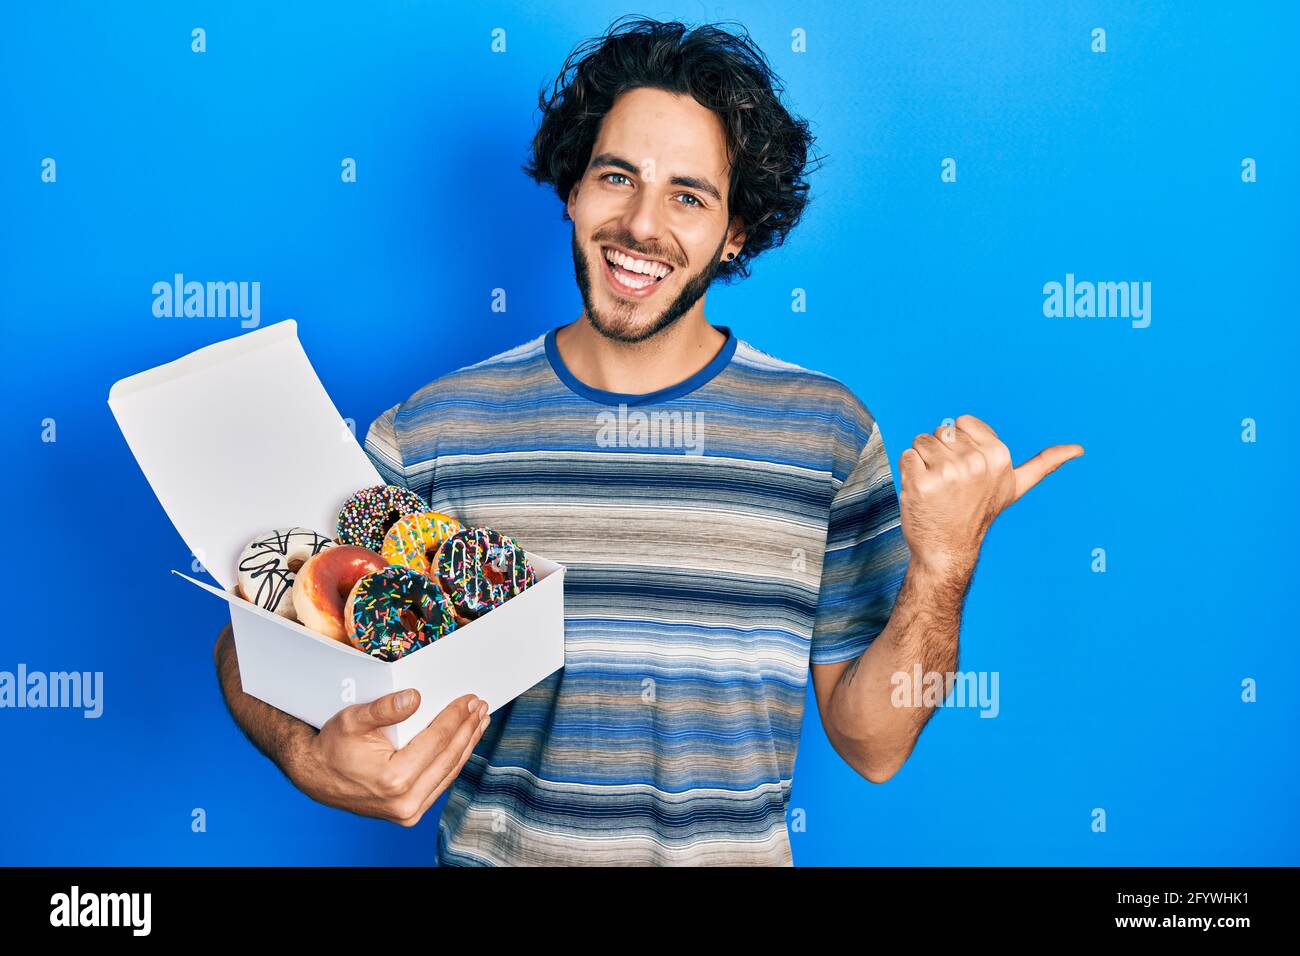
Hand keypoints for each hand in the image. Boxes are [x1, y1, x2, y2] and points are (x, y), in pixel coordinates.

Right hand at [293, 690, 489, 826]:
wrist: (317, 776)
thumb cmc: (333, 746)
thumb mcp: (353, 720)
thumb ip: (384, 709)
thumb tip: (414, 697)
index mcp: (393, 780)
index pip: (437, 741)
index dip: (456, 717)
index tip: (470, 699)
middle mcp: (404, 802)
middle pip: (449, 757)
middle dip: (467, 729)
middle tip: (480, 706)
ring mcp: (409, 812)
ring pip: (449, 772)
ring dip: (466, 744)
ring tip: (479, 721)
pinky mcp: (410, 813)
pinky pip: (440, 782)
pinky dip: (454, 760)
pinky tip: (463, 742)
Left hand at [898, 414, 1082, 579]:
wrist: (949, 549)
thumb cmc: (978, 513)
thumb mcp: (1015, 486)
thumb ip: (1044, 464)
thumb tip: (1078, 449)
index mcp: (999, 455)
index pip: (962, 421)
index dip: (960, 443)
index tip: (967, 469)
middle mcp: (976, 462)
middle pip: (941, 430)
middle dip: (941, 452)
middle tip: (951, 482)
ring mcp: (948, 473)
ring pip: (922, 440)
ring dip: (923, 461)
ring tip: (937, 487)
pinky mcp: (921, 482)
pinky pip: (907, 456)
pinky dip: (909, 471)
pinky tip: (922, 491)